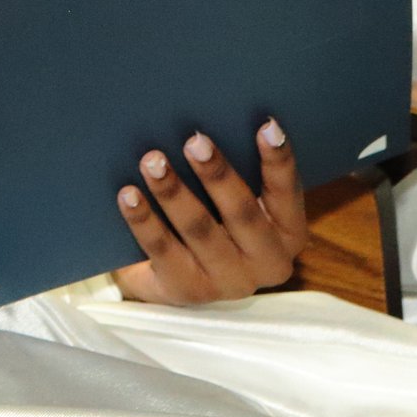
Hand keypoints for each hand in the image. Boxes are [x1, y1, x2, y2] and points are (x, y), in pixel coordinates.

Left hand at [112, 120, 306, 304]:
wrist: (174, 277)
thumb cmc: (211, 222)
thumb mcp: (231, 203)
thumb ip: (232, 175)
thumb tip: (205, 130)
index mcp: (287, 233)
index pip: (286, 193)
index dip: (278, 161)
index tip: (266, 125)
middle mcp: (266, 262)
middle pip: (242, 213)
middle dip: (217, 174)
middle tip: (194, 141)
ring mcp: (227, 281)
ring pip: (199, 230)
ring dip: (174, 192)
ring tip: (152, 162)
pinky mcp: (187, 291)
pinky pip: (162, 250)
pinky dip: (144, 220)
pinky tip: (129, 195)